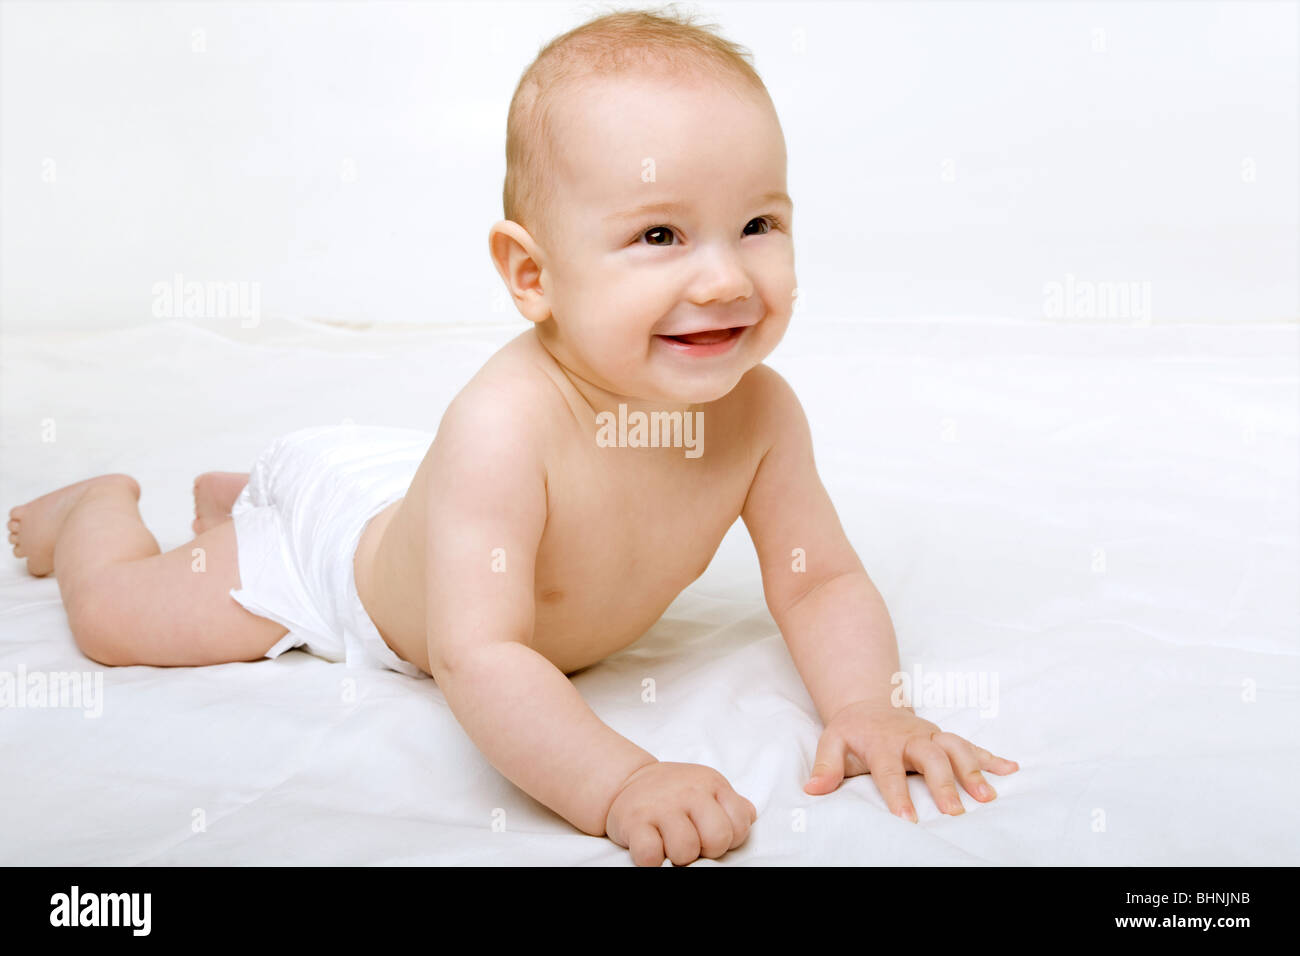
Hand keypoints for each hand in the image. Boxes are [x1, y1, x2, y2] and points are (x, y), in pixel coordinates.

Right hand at [604, 761, 757, 865]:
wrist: (630, 781)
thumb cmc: (677, 793)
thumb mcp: (709, 788)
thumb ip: (732, 804)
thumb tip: (748, 817)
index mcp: (712, 784)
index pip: (740, 824)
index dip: (729, 838)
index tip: (711, 833)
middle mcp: (689, 792)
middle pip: (717, 838)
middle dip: (707, 849)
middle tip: (693, 842)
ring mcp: (661, 806)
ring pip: (685, 850)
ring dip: (678, 856)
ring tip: (669, 843)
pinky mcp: (634, 822)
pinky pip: (650, 856)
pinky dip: (652, 860)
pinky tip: (652, 847)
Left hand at [803, 700, 1018, 820]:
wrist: (869, 702)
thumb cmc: (851, 730)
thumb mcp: (830, 742)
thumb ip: (824, 766)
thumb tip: (812, 790)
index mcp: (882, 742)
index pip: (890, 770)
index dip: (898, 793)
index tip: (908, 819)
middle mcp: (911, 737)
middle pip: (931, 757)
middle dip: (944, 783)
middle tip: (954, 812)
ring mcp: (931, 735)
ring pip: (956, 748)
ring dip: (974, 770)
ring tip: (987, 797)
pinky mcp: (944, 737)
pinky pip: (971, 744)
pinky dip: (991, 756)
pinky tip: (1012, 769)